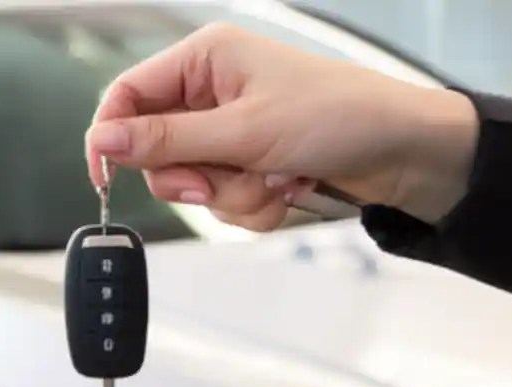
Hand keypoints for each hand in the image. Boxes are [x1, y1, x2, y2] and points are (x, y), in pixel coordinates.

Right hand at [86, 23, 478, 225]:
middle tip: (220, 180)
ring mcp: (233, 129)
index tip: (105, 179)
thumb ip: (167, 140)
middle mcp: (214, 90)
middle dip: (193, 178)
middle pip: (157, 150)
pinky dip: (255, 203)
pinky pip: (226, 199)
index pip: (128, 95)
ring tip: (279, 177)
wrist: (407, 151)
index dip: (111, 138)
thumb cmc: (340, 116)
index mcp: (206, 59)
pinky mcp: (253, 161)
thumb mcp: (244, 131)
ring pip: (195, 184)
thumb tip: (104, 141)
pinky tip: (290, 185)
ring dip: (234, 195)